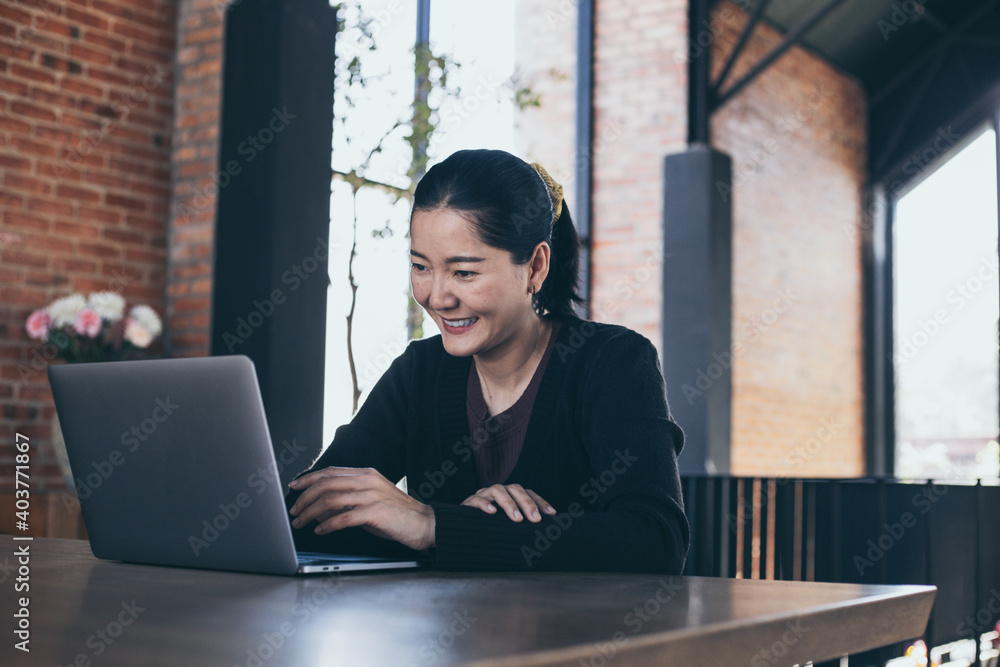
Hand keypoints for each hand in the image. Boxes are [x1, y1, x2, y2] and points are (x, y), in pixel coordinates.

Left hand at [288, 467, 435, 550]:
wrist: (424, 523)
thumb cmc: (397, 514)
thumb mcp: (369, 502)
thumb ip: (346, 502)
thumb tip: (319, 509)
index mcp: (366, 474)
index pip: (330, 472)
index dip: (308, 478)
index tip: (294, 487)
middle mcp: (367, 481)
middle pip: (326, 483)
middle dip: (305, 497)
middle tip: (294, 510)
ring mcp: (371, 495)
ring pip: (331, 499)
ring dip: (311, 512)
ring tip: (301, 522)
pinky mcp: (375, 512)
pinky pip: (343, 517)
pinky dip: (327, 525)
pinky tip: (321, 531)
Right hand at [461, 484, 556, 522]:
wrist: (460, 529)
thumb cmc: (488, 528)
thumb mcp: (507, 526)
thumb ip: (522, 525)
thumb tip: (545, 533)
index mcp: (509, 495)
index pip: (527, 492)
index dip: (539, 501)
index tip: (551, 514)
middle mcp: (497, 492)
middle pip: (514, 489)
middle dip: (527, 503)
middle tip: (535, 519)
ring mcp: (483, 495)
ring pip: (497, 490)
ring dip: (509, 503)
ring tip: (517, 519)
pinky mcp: (468, 503)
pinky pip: (477, 500)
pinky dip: (485, 504)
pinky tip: (492, 513)